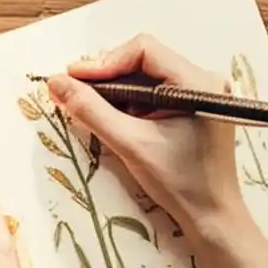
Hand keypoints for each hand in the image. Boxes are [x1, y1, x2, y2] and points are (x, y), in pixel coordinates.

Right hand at [45, 34, 245, 239]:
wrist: (212, 217)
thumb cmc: (180, 183)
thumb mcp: (130, 144)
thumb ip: (90, 110)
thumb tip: (56, 83)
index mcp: (197, 83)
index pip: (143, 50)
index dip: (104, 62)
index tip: (73, 79)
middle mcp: (202, 81)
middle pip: (142, 61)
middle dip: (106, 76)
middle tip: (74, 93)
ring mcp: (199, 94)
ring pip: (145, 76)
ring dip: (114, 91)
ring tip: (90, 108)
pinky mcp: (192, 108)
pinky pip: (153, 93)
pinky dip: (128, 103)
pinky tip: (113, 119)